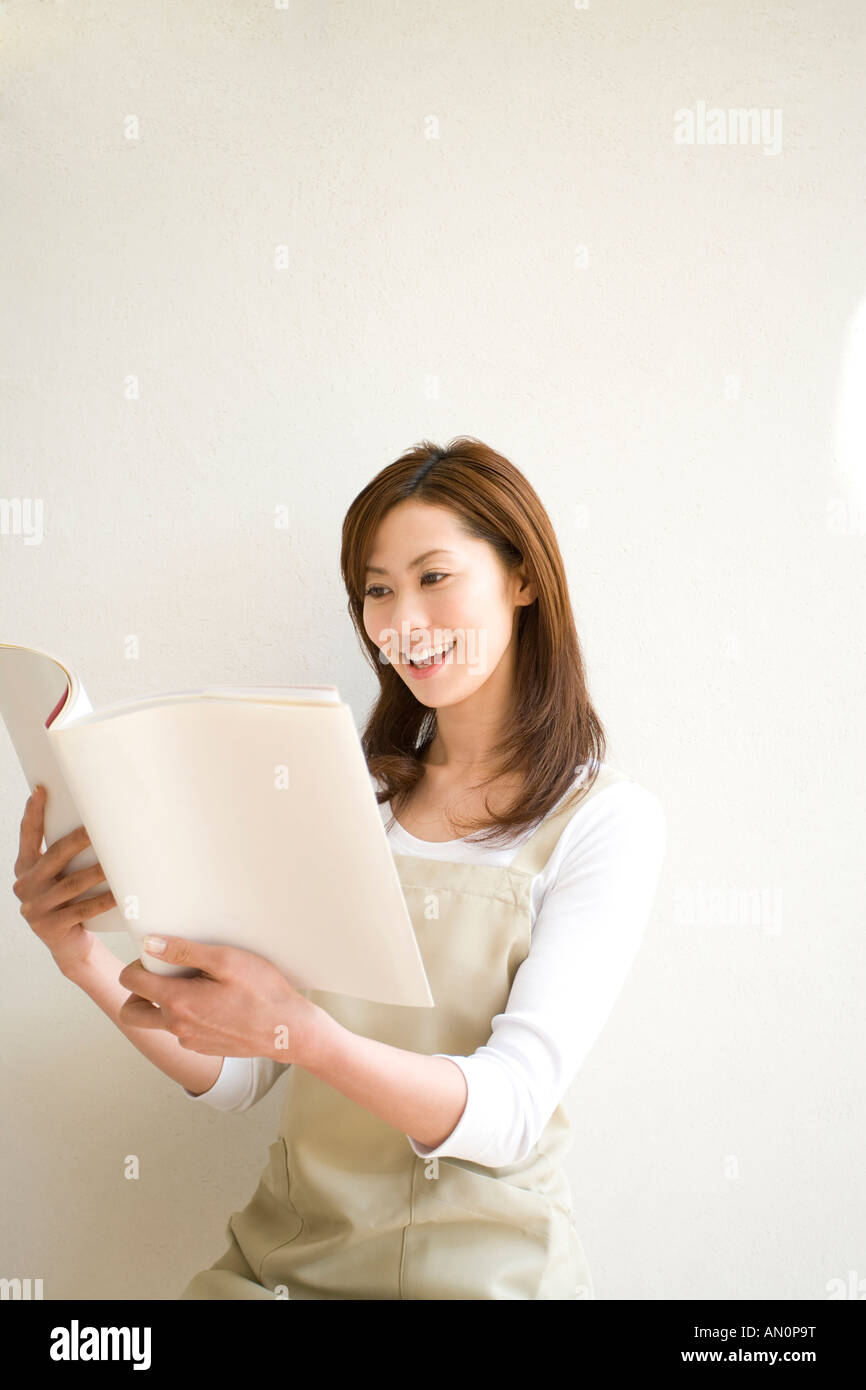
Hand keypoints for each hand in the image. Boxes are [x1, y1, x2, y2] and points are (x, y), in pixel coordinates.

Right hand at [12, 785, 116, 975]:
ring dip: (96, 871)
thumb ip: (63, 854)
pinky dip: (103, 900)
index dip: (33, 813)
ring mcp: (35, 909)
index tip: (41, 790)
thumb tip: (95, 819)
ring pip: (71, 884)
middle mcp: (25, 886)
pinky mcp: (51, 928)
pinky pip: (82, 910)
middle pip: (54, 857)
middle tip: (97, 826)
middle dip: (77, 840)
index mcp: (25, 868)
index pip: (28, 835)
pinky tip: (119, 893)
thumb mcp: (58, 876)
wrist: (68, 944)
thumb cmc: (68, 901)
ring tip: (116, 861)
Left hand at [116, 936, 322, 1065]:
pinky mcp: (202, 1047)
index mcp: (178, 1002)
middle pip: (131, 1011)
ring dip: (165, 1002)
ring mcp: (189, 1040)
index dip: (140, 962)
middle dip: (138, 991)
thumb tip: (150, 944)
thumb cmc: (263, 992)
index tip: (161, 955)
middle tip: (164, 974)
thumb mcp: (227, 960)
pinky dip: (188, 1014)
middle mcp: (176, 1026)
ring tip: (198, 985)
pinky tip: (215, 1001)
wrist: (288, 1030)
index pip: (130, 981)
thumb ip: (184, 951)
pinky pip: (181, 1029)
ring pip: (158, 1020)